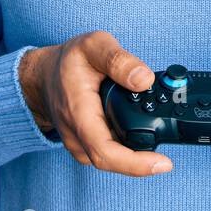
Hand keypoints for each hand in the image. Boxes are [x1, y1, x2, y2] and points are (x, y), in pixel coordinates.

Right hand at [18, 30, 172, 176]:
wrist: (44, 76)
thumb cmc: (67, 62)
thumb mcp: (93, 45)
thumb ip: (119, 60)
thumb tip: (145, 80)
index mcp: (78, 114)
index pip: (105, 152)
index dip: (136, 164)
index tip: (163, 163)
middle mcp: (77, 136)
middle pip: (113, 162)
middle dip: (144, 161)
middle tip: (167, 148)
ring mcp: (80, 145)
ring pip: (113, 161)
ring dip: (137, 154)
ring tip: (156, 134)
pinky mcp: (86, 146)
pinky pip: (110, 154)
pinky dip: (128, 149)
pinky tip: (142, 135)